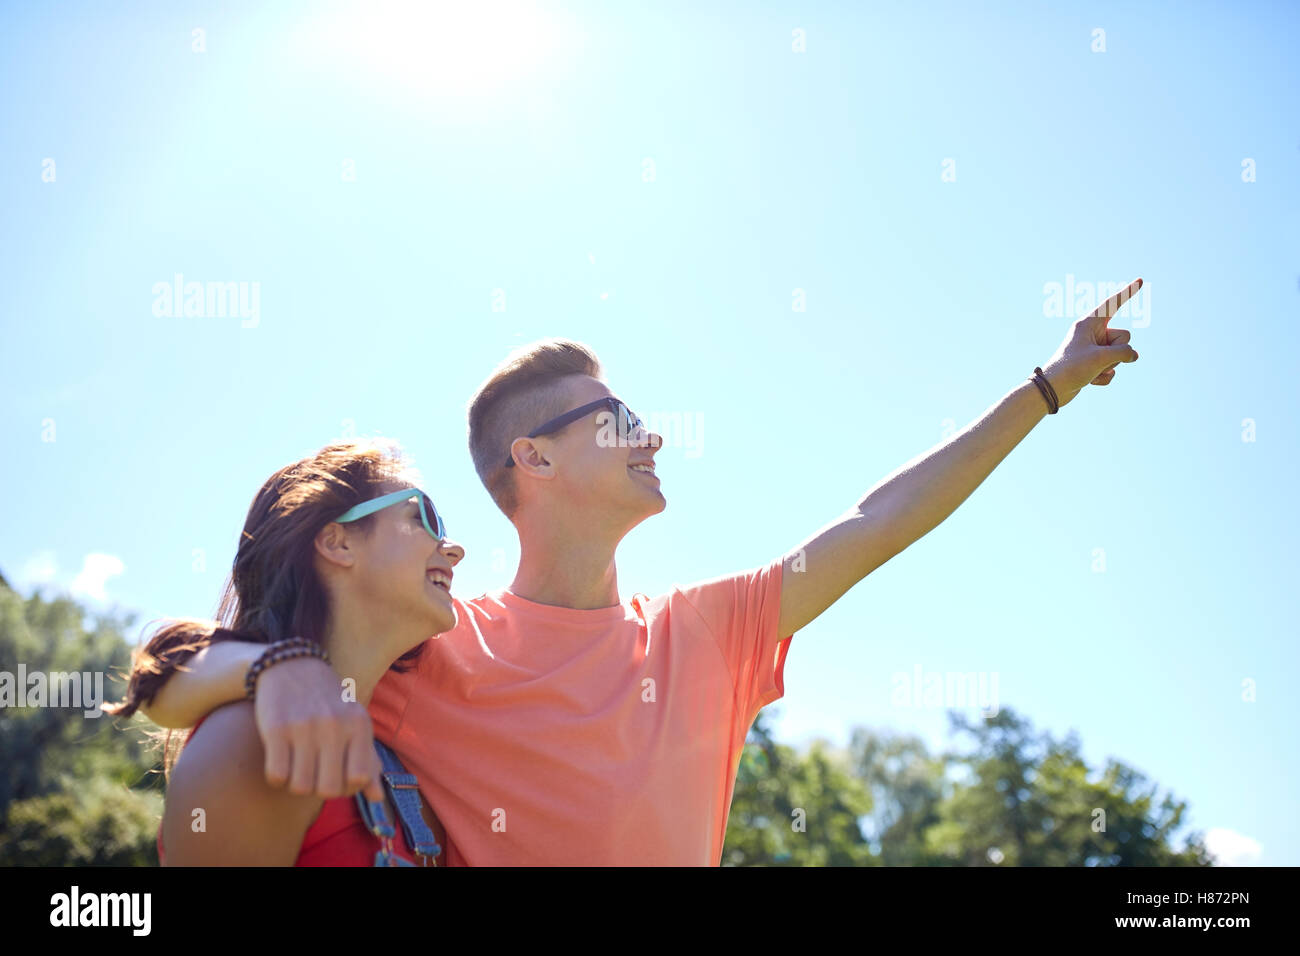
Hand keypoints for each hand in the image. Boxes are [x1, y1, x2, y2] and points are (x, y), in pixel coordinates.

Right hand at [253, 656, 384, 804]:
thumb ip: (368, 760)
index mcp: (359, 724)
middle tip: (314, 773)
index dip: (347, 787)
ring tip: (297, 767)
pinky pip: (277, 776)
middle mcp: (335, 725)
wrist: (291, 665)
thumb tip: (377, 798)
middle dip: (320, 789)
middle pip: (329, 789)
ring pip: (301, 786)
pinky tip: (280, 761)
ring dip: (296, 784)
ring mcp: (305, 727)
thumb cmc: (328, 701)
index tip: (338, 776)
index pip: (358, 779)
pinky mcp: (276, 728)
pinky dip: (277, 777)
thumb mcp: (355, 722)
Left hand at [1041, 277, 1142, 408]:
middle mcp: (1092, 333)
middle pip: (1124, 336)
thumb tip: (1134, 356)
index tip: (1140, 280)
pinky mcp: (1094, 363)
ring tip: (1089, 371)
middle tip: (1095, 360)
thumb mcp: (1101, 358)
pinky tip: (1090, 380)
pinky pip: (1113, 367)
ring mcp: (1094, 348)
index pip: (1112, 305)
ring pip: (1120, 353)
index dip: (1127, 293)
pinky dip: (1104, 376)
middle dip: (1116, 351)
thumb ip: (1124, 352)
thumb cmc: (1071, 368)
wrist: (1052, 390)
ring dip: (1109, 366)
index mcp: (1089, 323)